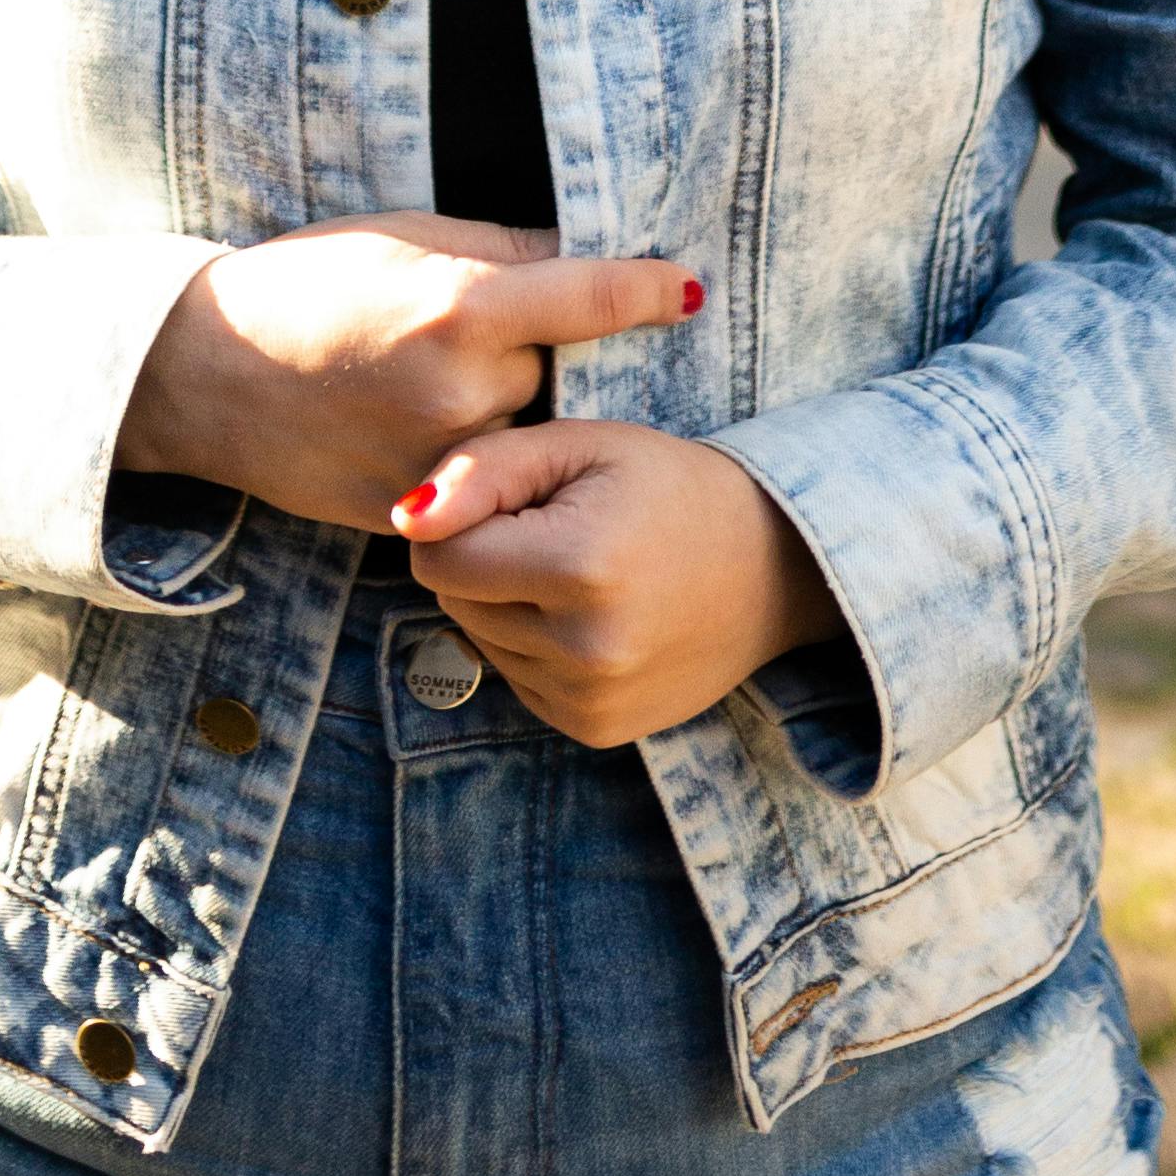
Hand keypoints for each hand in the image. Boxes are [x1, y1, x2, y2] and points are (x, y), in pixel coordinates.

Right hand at [119, 216, 700, 533]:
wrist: (206, 375)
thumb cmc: (304, 284)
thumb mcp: (403, 236)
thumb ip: (500, 251)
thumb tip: (579, 254)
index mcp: (464, 309)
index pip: (594, 298)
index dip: (649, 289)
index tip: (687, 288)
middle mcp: (465, 391)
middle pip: (558, 368)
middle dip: (546, 350)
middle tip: (498, 332)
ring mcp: (444, 462)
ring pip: (522, 430)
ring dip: (511, 406)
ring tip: (440, 379)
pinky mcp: (417, 512)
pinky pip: (479, 479)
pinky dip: (473, 452)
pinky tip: (422, 422)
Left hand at [399, 417, 843, 745]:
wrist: (770, 564)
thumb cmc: (664, 485)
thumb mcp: (579, 445)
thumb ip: (482, 470)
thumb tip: (405, 519)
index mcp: (580, 568)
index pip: (436, 559)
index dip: (462, 518)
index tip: (519, 498)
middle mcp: (585, 651)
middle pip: (453, 602)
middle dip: (484, 560)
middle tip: (557, 530)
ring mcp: (592, 702)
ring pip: (480, 642)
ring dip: (508, 605)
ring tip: (580, 570)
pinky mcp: (596, 731)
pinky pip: (516, 680)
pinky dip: (535, 645)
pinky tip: (590, 615)